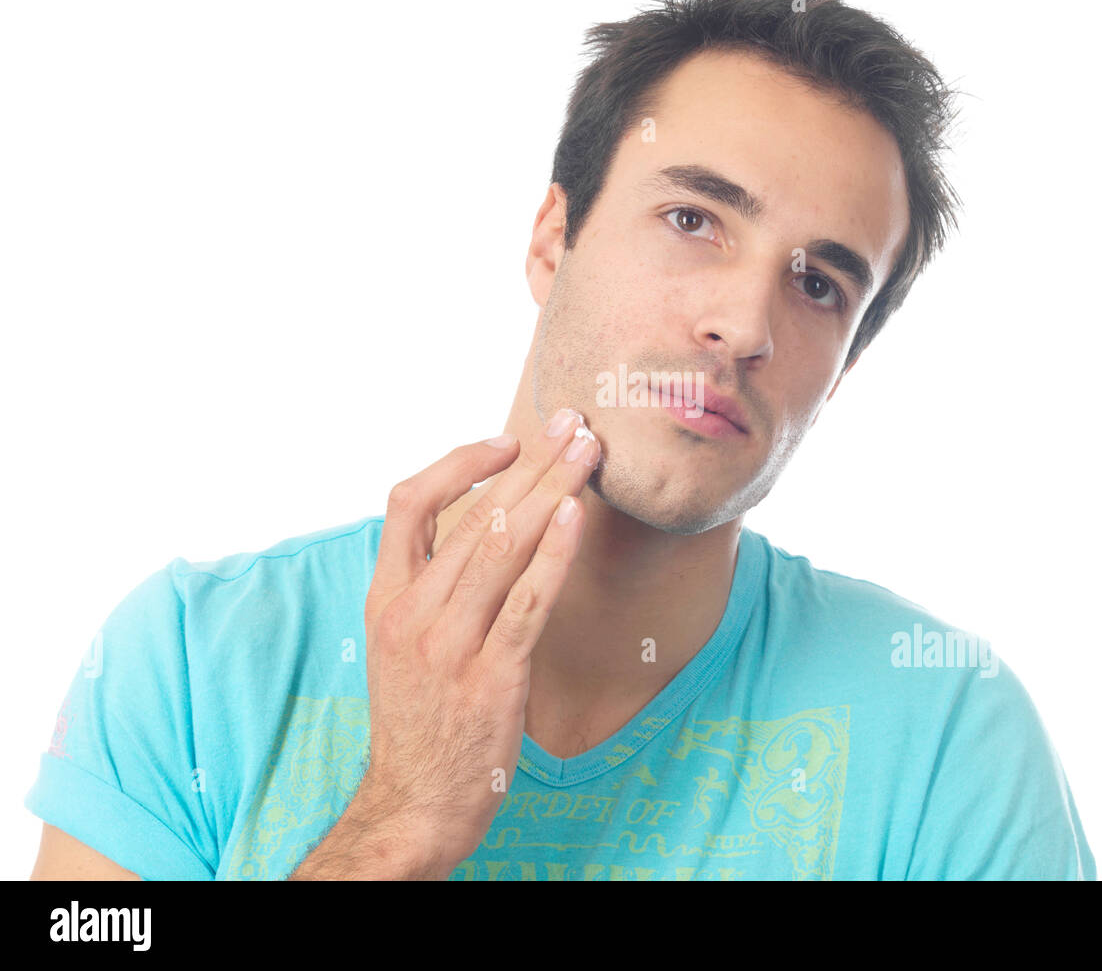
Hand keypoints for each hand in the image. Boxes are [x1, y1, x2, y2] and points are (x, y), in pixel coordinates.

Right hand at [357, 408, 599, 878]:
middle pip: (474, 515)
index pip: (407, 504)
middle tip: (572, 425)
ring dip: (552, 490)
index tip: (506, 442)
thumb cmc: (418, 719)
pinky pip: (527, 603)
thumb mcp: (400, 644)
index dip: (458, 464)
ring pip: (503, 547)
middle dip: (530, 462)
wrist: (415, 804)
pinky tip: (576, 516)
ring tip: (588, 453)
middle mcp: (413, 614)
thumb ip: (430, 585)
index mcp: (386, 599)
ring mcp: (450, 646)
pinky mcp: (491, 679)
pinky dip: (554, 554)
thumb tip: (483, 523)